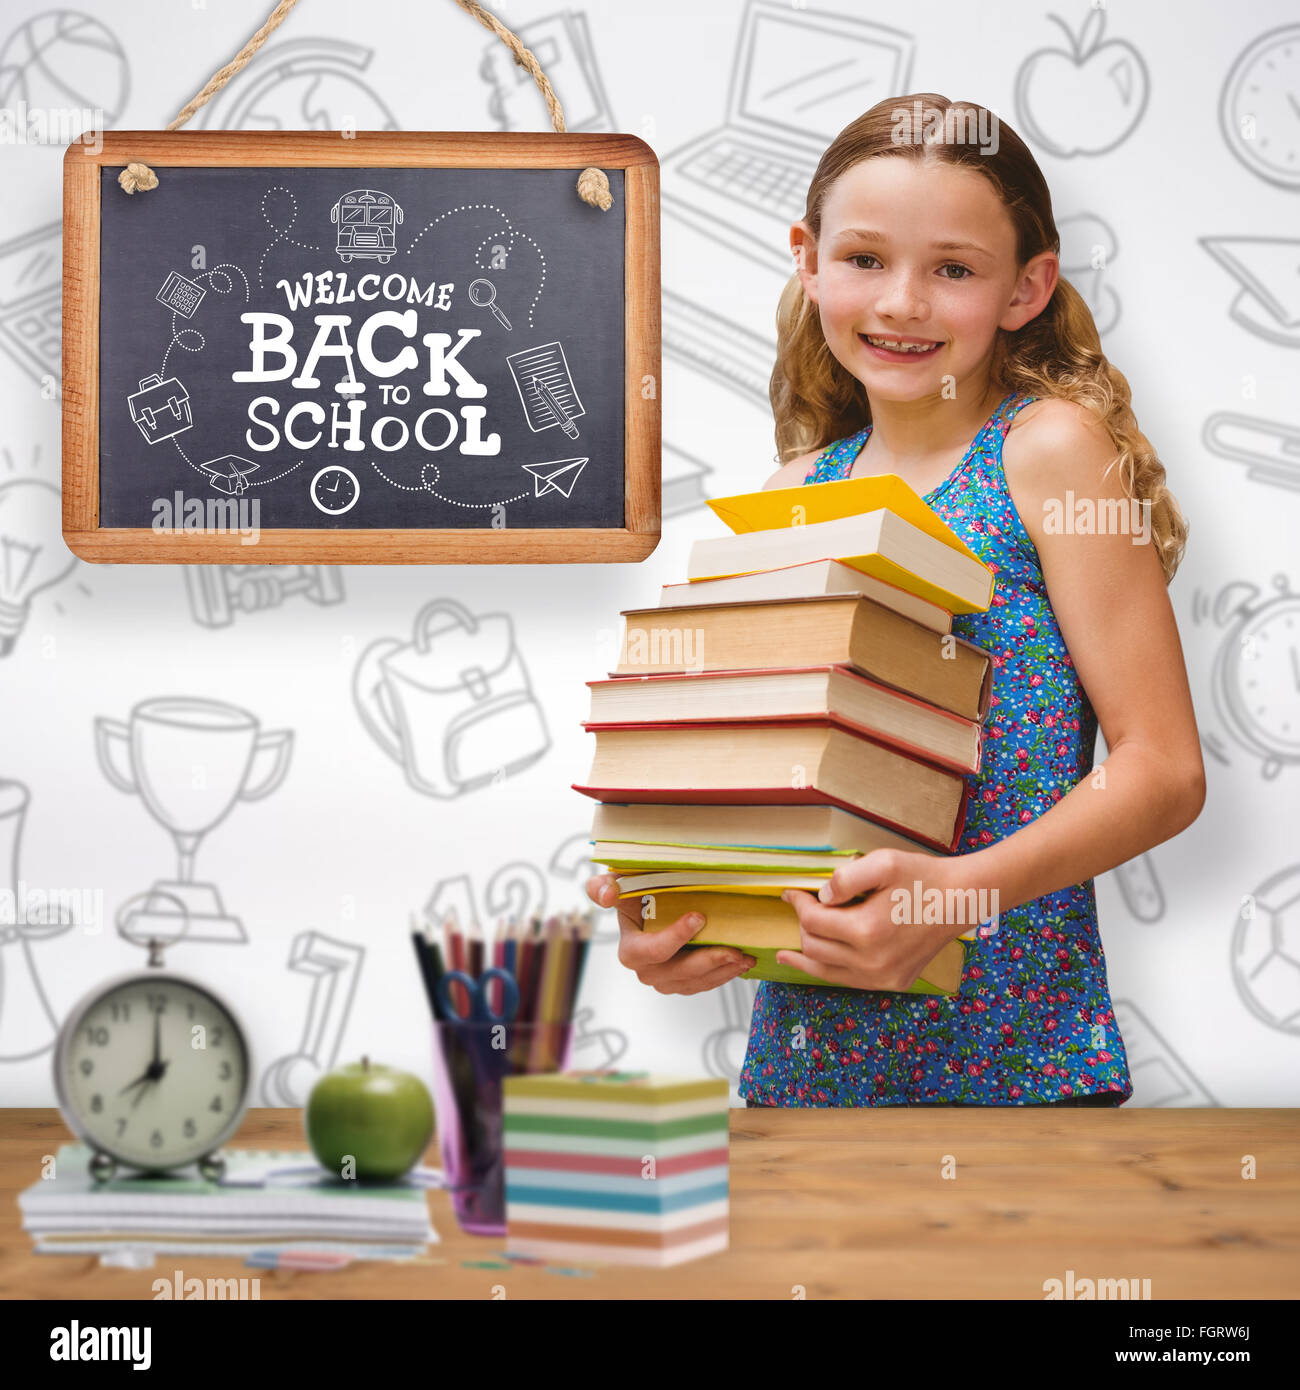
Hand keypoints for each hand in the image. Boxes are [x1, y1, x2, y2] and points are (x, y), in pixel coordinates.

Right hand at [585, 873, 755, 995]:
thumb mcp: (619, 886)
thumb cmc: (636, 896)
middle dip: (708, 961)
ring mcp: (665, 981)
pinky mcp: (682, 983)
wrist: (650, 910)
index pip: (653, 950)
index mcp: (631, 949)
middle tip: (733, 949)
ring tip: (743, 958)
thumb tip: (607, 894)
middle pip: (679, 972)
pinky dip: (724, 975)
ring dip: (722, 972)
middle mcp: (647, 971)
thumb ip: (604, 887)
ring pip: (695, 983)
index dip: (675, 937)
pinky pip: (704, 985)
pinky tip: (740, 963)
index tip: (698, 917)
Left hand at [777, 849, 980, 991]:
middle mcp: (872, 962)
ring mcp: (883, 977)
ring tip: (786, 954)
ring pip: (826, 972)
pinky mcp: (893, 982)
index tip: (791, 893)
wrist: (960, 899)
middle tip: (802, 909)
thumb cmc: (922, 877)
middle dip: (803, 927)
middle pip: (815, 948)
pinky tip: (819, 964)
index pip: (813, 922)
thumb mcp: (882, 862)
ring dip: (806, 957)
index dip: (798, 904)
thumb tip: (821, 898)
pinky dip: (830, 970)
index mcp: (867, 931)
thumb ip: (845, 879)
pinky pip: (849, 980)